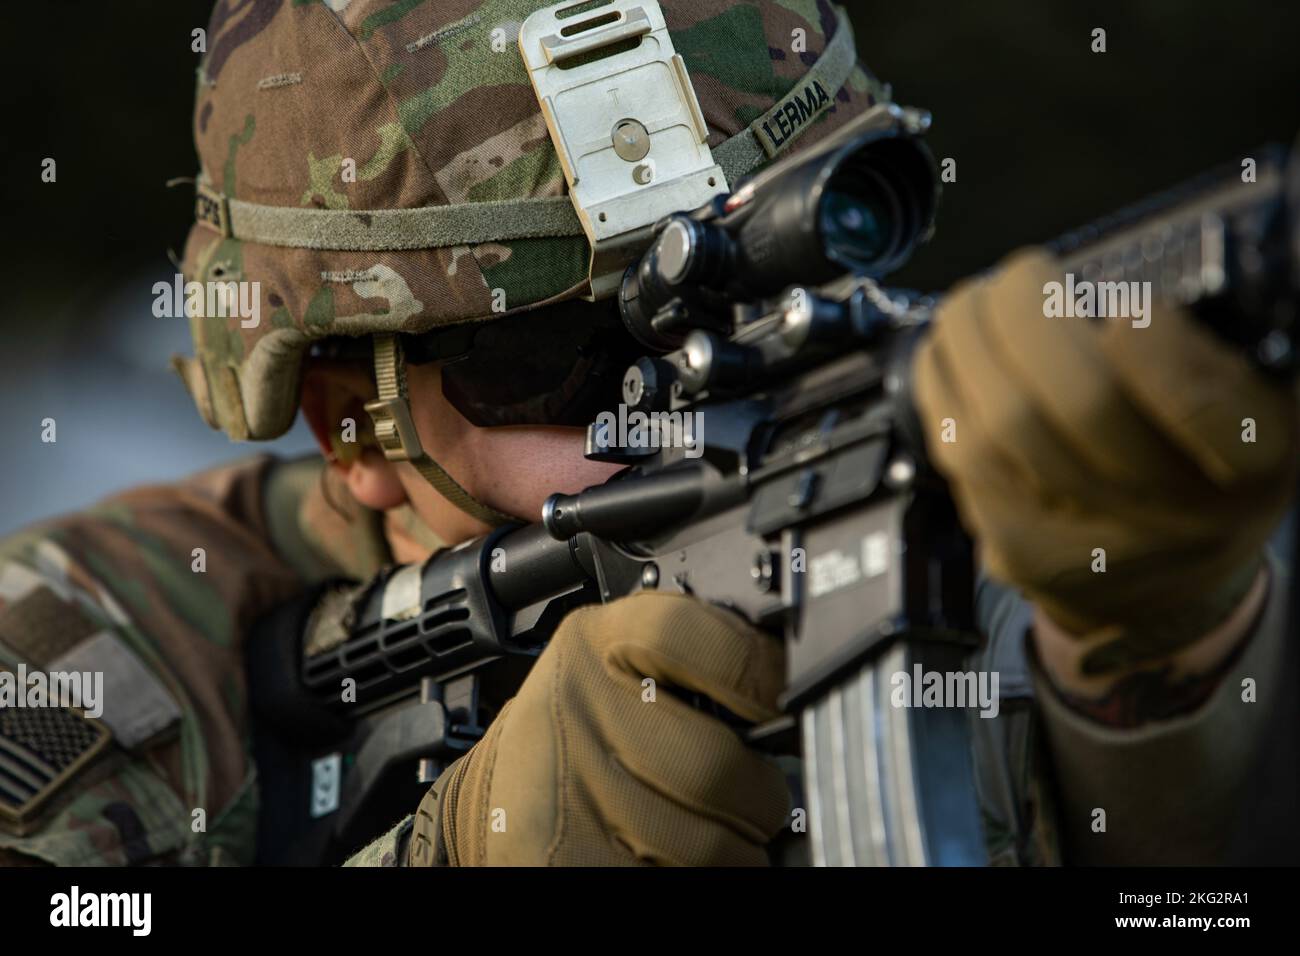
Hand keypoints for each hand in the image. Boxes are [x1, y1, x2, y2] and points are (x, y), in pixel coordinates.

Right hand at [416, 591, 789, 864]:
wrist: (488, 805)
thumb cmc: (572, 733)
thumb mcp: (610, 664)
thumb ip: (687, 655)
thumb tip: (788, 671)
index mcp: (593, 642)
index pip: (691, 637)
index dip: (755, 671)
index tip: (776, 700)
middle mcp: (574, 709)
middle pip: (718, 764)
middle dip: (759, 796)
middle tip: (756, 798)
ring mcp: (565, 790)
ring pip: (708, 843)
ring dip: (736, 852)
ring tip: (717, 835)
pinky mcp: (563, 861)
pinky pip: (676, 879)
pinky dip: (694, 877)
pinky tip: (675, 860)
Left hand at [912, 248, 1296, 673]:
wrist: (1163, 585)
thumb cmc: (1206, 466)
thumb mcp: (1253, 398)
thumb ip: (1207, 347)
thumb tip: (1128, 296)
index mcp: (1253, 464)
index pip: (1209, 414)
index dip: (1158, 353)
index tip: (1130, 311)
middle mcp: (1171, 516)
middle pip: (1079, 406)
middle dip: (1027, 317)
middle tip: (1020, 275)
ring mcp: (1085, 543)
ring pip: (997, 429)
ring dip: (967, 345)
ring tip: (973, 303)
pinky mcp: (1014, 547)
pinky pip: (957, 454)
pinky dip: (942, 387)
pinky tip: (947, 351)